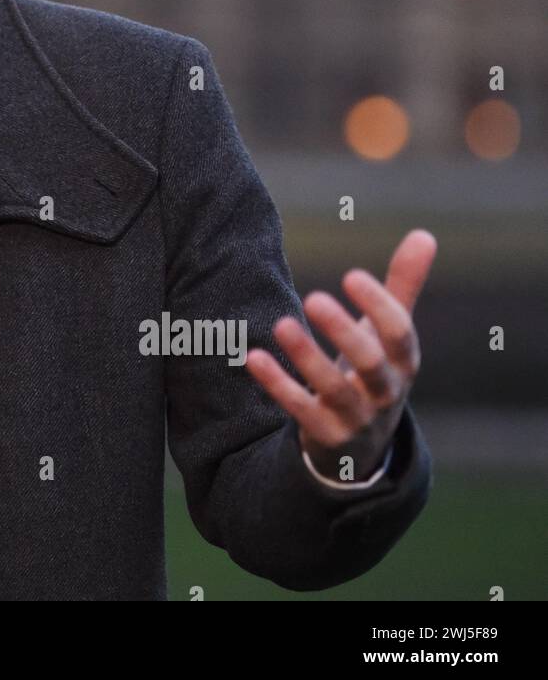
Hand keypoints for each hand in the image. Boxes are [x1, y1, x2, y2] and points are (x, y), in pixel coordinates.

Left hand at [244, 229, 436, 484]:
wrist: (363, 445)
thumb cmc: (375, 371)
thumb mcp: (390, 334)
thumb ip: (403, 286)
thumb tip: (425, 234)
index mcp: (403, 362)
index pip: (399, 334)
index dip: (379, 305)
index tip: (351, 275)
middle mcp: (384, 391)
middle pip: (371, 364)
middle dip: (345, 332)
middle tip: (314, 297)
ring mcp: (356, 417)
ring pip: (335, 390)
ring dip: (308, 358)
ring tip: (281, 323)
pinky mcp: (325, 434)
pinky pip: (300, 410)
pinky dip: (278, 385)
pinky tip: (253, 357)